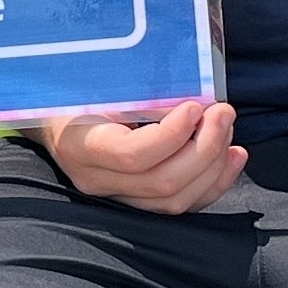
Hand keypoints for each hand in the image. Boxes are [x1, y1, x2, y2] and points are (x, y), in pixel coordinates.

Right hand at [40, 101, 244, 213]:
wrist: (54, 117)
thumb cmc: (75, 90)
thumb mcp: (94, 82)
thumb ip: (135, 90)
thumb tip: (188, 94)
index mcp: (80, 145)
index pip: (132, 155)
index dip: (171, 135)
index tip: (194, 107)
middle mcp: (96, 180)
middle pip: (162, 182)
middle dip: (204, 148)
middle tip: (223, 112)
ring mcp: (116, 197)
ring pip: (175, 200)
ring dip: (213, 164)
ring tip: (227, 128)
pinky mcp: (136, 202)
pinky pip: (181, 205)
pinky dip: (214, 182)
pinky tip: (233, 156)